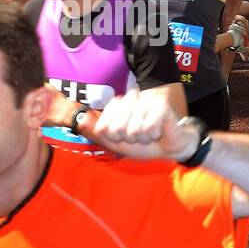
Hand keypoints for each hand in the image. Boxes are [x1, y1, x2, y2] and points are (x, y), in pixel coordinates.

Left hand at [79, 88, 200, 160]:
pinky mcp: (161, 105)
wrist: (169, 149)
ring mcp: (146, 99)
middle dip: (128, 139)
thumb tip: (80, 120)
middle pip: (117, 127)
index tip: (124, 136)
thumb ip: (98, 131)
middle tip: (138, 136)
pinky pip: (149, 128)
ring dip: (142, 138)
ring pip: (133, 128)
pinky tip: (158, 131)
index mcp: (118, 103)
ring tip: (149, 134)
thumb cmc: (142, 144)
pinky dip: (153, 135)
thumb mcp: (115, 142)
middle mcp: (131, 97)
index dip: (114, 137)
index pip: (104, 125)